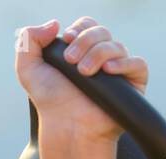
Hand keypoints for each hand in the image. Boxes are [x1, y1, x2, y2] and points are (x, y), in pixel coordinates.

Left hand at [14, 17, 148, 142]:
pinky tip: (108, 70)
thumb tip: (55, 23)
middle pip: (101, 31)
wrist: (65, 127)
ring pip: (116, 45)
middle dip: (84, 41)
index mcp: (81, 50)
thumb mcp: (27, 69)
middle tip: (70, 61)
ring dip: (98, 53)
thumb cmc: (50, 102)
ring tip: (84, 73)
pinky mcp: (133, 85)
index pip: (87, 25)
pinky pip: (138, 64)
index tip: (65, 40)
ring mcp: (118, 70)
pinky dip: (124, 63)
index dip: (78, 28)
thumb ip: (28, 40)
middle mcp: (101, 57)